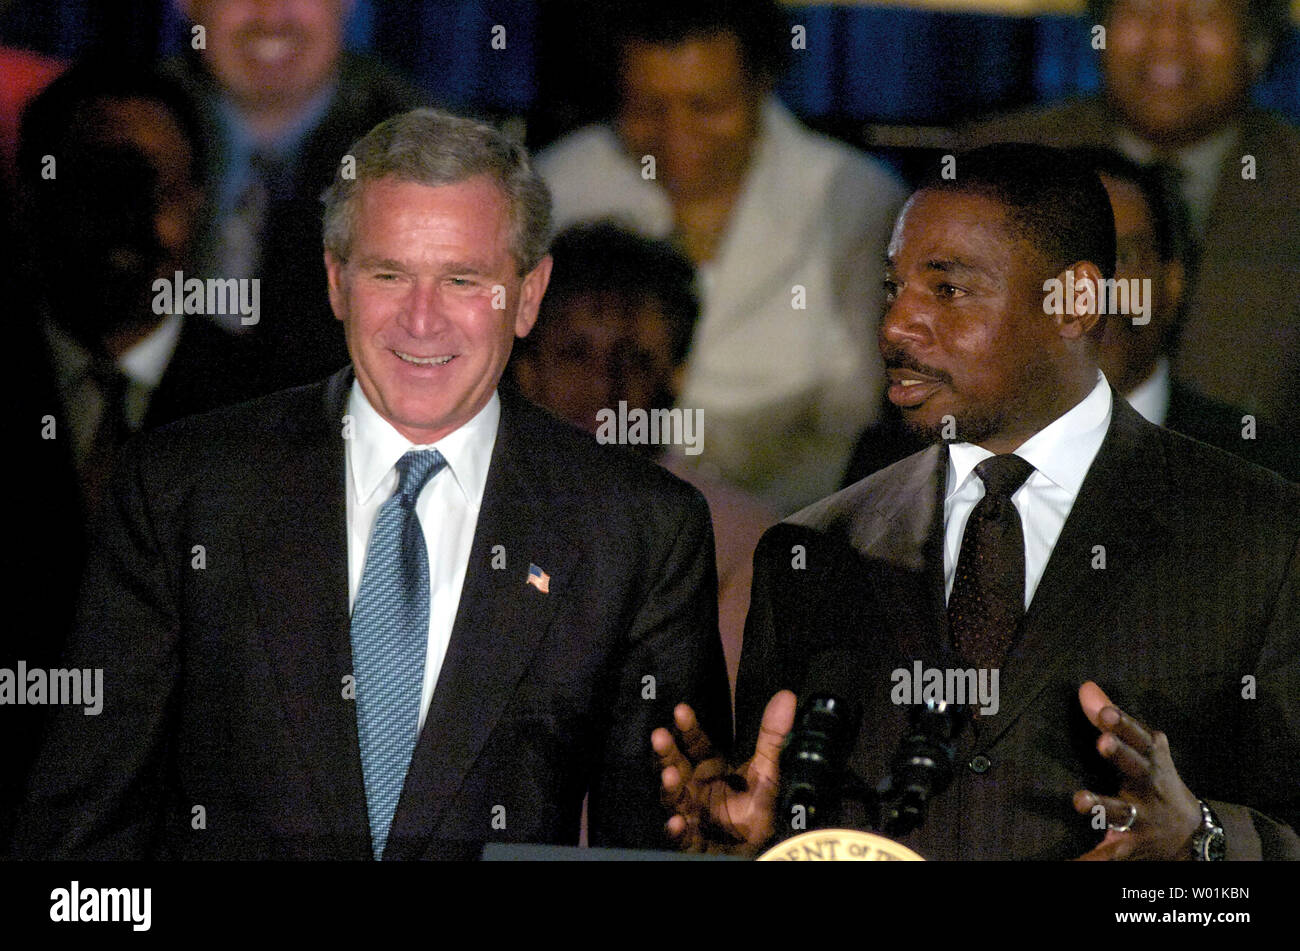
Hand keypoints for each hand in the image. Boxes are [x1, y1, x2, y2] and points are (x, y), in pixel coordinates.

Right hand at [651, 691, 795, 854]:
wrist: (764, 847)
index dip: (687, 728)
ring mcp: (690, 814)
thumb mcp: (768, 770)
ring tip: (671, 775)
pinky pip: (682, 838)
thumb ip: (773, 736)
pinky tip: (677, 822)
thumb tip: (787, 696)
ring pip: (674, 798)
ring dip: (670, 787)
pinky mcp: (692, 842)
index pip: (695, 743)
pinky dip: (677, 831)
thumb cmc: (758, 807)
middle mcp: (694, 787)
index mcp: (709, 768)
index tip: (681, 710)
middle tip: (659, 735)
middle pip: (675, 765)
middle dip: (667, 752)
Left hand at [1072, 681, 1201, 860]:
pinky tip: (1069, 862)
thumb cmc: (1158, 781)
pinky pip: (1109, 853)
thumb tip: (1086, 687)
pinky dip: (1091, 859)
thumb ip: (1113, 719)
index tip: (1105, 712)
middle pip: (1137, 769)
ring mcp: (1141, 818)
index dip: (1124, 724)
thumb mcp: (1146, 749)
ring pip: (1122, 812)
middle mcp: (1149, 789)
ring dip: (1102, 805)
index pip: (1140, 739)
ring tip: (1080, 800)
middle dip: (1121, 755)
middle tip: (1102, 742)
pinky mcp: (1130, 844)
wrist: (1192, 835)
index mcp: (1152, 762)